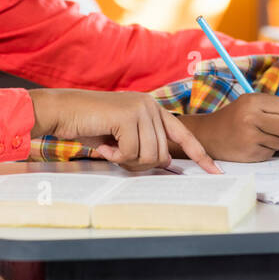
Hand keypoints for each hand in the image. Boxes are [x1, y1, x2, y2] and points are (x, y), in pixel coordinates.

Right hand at [29, 89, 217, 172]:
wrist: (63, 112)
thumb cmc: (90, 125)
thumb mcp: (123, 136)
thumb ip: (145, 144)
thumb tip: (165, 163)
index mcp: (154, 110)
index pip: (184, 136)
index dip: (200, 156)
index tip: (215, 173)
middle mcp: (151, 106)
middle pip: (162, 154)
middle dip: (139, 163)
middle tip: (117, 155)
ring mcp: (141, 109)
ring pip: (149, 155)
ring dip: (126, 160)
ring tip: (109, 146)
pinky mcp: (128, 115)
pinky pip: (131, 151)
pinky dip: (115, 155)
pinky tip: (102, 144)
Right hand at [184, 92, 278, 162]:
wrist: (207, 136)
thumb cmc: (234, 118)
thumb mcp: (249, 104)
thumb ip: (272, 109)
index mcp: (252, 101)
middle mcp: (250, 118)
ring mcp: (249, 137)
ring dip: (276, 141)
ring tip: (260, 136)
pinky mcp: (250, 153)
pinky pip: (271, 153)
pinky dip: (266, 150)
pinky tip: (253, 145)